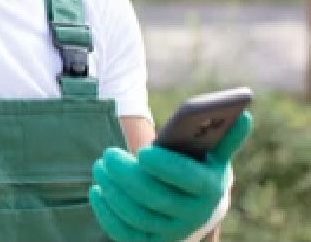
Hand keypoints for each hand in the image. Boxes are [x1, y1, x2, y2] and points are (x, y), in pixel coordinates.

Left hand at [89, 111, 251, 241]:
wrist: (195, 203)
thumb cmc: (197, 166)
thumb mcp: (212, 151)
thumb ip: (222, 135)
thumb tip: (244, 114)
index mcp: (210, 188)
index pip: (189, 179)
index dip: (166, 166)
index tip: (143, 151)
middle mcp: (194, 215)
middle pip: (156, 198)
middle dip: (128, 175)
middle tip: (108, 155)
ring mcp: (172, 231)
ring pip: (137, 214)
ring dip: (114, 190)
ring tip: (101, 166)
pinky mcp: (151, 240)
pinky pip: (124, 232)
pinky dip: (107, 211)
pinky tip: (98, 189)